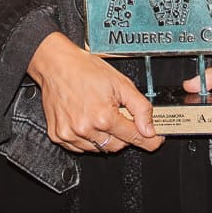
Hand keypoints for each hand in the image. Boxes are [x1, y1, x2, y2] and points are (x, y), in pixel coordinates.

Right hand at [27, 32, 162, 154]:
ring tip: (100, 114)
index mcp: (103, 116)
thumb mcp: (121, 83)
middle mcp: (85, 128)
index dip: (149, 140)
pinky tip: (88, 121)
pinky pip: (81, 147)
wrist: (56, 64)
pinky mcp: (59, 136)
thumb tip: (149, 128)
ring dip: (106, 137)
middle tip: (121, 116)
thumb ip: (140, 107)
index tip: (155, 140)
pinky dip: (88, 139)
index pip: (134, 137)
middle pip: (118, 146)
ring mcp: (70, 134)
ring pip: (99, 148)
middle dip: (125, 134)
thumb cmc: (85, 69)